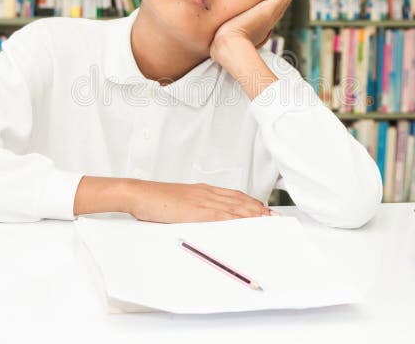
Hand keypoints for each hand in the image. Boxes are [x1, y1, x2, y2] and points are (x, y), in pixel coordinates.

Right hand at [126, 180, 272, 222]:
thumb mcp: (179, 203)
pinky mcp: (197, 210)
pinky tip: (247, 224)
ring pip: (235, 206)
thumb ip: (193, 209)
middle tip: (273, 216)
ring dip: (254, 214)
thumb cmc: (155, 200)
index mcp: (203, 191)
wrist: (140, 194)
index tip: (263, 209)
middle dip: (258, 209)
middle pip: (239, 200)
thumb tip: (201, 218)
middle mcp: (207, 193)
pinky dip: (238, 219)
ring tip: (268, 221)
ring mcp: (203, 200)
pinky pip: (223, 215)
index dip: (250, 203)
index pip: (233, 196)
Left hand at [210, 0, 305, 61]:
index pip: (275, 10)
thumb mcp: (228, 37)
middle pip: (285, 2)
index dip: (281, 1)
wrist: (229, 46)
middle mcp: (269, 20)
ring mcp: (270, 15)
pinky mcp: (268, 9)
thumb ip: (225, 37)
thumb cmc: (226, 46)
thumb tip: (214, 43)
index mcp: (262, 26)